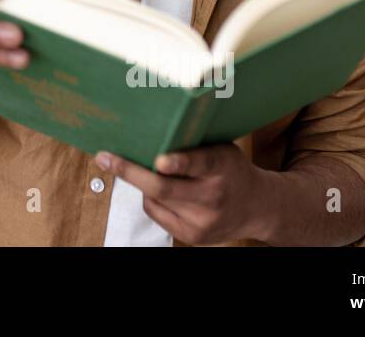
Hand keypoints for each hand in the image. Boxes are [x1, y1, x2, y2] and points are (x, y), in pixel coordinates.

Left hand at [95, 144, 274, 244]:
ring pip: (155, 199)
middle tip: (105, 158)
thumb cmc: (231, 169)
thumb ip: (194, 144)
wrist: (258, 207)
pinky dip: (150, 198)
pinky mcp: (193, 235)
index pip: (200, 164)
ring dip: (140, 182)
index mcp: (222, 167)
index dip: (179, 163)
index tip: (160, 160)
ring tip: (137, 168)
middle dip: (130, 172)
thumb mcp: (222, 149)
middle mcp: (213, 195)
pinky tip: (157, 189)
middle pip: (164, 187)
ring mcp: (203, 220)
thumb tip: (152, 128)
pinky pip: (156, 212)